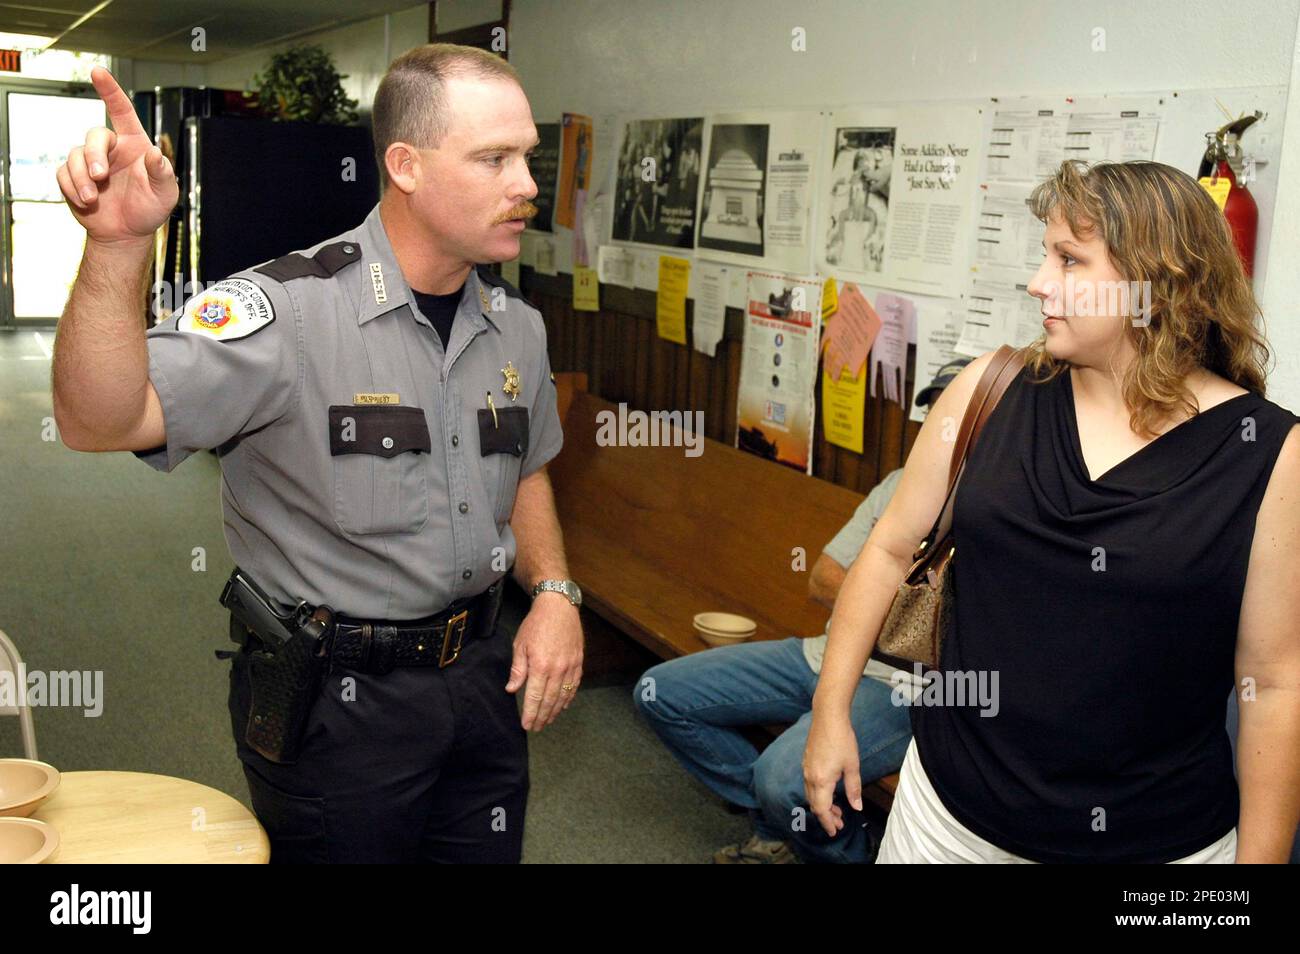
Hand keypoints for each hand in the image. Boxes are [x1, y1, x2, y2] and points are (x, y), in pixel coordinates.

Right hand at [55, 66, 178, 246]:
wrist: (127, 234)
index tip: (97, 71)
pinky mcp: (73, 177)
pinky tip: (86, 203)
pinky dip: (72, 188)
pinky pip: (63, 173)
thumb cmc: (150, 209)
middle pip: (94, 135)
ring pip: (75, 155)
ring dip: (82, 178)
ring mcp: (90, 162)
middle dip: (94, 155)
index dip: (110, 91)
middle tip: (100, 176)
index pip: (121, 111)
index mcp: (134, 144)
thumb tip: (155, 153)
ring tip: (93, 199)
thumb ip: (163, 173)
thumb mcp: (165, 194)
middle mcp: (111, 148)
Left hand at [505, 594, 582, 731]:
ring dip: (555, 711)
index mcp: (540, 665)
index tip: (526, 724)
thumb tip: (511, 689)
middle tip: (536, 727)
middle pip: (550, 700)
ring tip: (548, 721)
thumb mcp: (520, 645)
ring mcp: (570, 666)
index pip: (535, 696)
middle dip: (542, 716)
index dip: (531, 713)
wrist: (558, 606)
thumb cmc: (536, 624)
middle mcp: (557, 669)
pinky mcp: (578, 662)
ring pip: (563, 695)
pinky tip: (563, 705)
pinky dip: (568, 697)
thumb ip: (518, 669)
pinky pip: (574, 685)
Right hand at [803, 708, 861, 836]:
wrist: (828, 717)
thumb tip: (856, 807)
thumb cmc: (842, 739)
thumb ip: (854, 789)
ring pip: (811, 795)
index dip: (828, 823)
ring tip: (838, 811)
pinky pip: (809, 785)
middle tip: (840, 823)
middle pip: (815, 804)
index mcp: (821, 781)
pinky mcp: (806, 762)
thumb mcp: (852, 766)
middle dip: (826, 817)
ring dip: (823, 806)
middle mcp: (809, 777)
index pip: (822, 809)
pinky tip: (830, 792)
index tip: (834, 832)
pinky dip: (819, 795)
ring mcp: (806, 769)